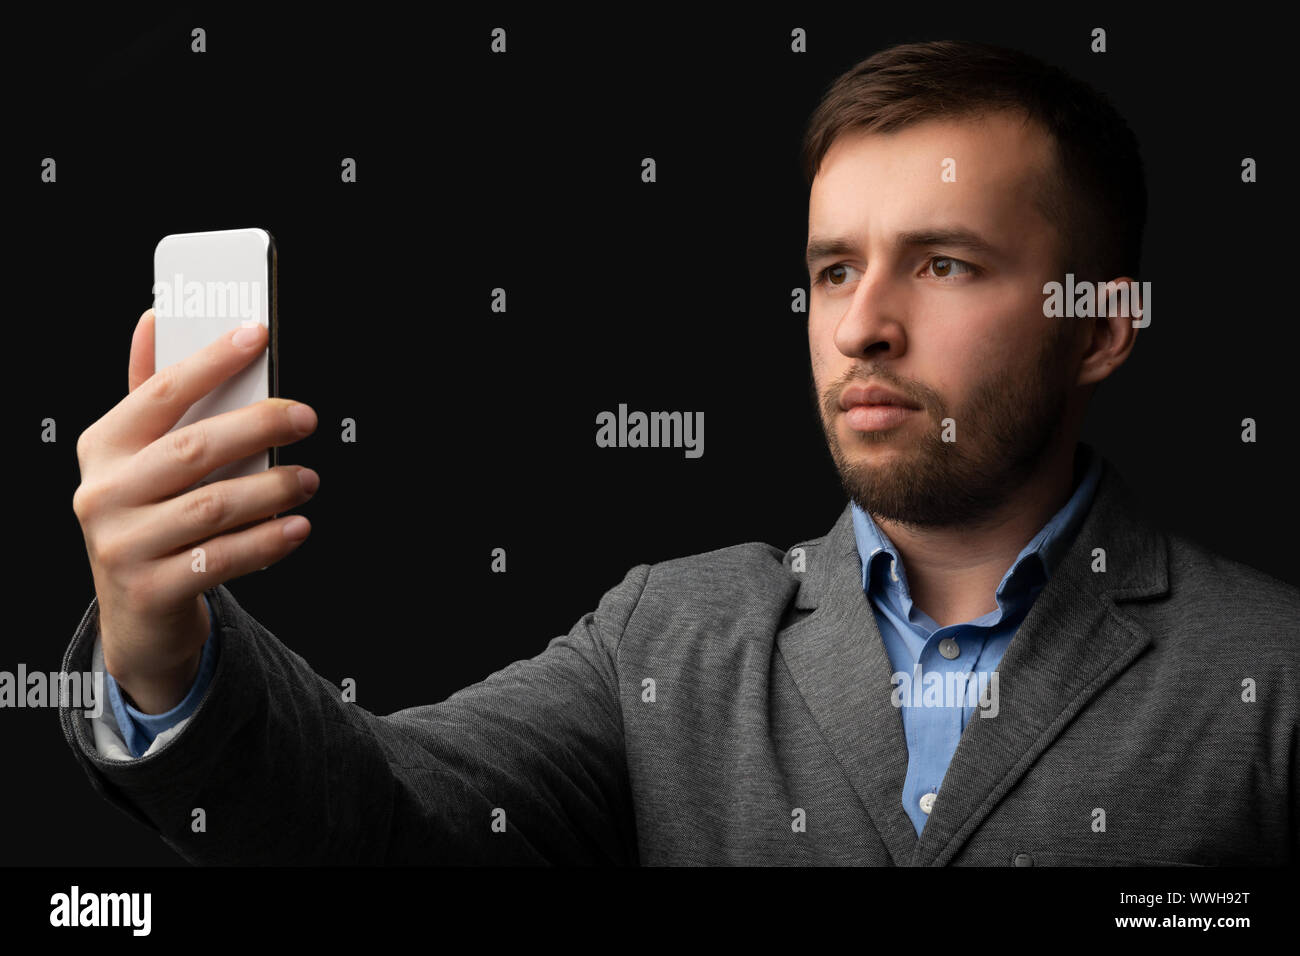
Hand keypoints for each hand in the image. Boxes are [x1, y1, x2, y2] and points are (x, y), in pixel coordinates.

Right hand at [72, 309, 318, 713]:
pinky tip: (298, 527)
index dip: (211, 360)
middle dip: (259, 427)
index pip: (162, 392)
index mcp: (104, 448)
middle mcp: (105, 494)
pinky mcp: (152, 589)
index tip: (257, 335)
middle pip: (195, 449)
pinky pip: (222, 559)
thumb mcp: (140, 456)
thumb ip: (153, 393)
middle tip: (305, 419)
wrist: (137, 609)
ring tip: (308, 479)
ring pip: (213, 507)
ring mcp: (124, 545)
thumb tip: (155, 320)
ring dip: (273, 489)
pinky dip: (267, 541)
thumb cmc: (149, 515)